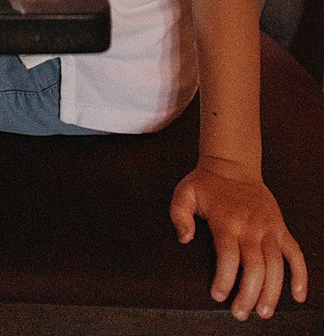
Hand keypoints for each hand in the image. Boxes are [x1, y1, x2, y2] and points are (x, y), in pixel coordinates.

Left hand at [170, 162, 306, 318]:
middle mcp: (250, 226)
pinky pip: (295, 253)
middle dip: (248, 294)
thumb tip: (184, 240)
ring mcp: (269, 228)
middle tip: (240, 314)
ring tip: (263, 312)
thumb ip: (179, 215)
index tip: (217, 296)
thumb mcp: (184, 192)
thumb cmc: (206, 184)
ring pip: (276, 265)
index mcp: (226, 220)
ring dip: (272, 292)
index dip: (224, 278)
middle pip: (254, 266)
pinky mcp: (280, 228)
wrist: (233, 164)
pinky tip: (297, 296)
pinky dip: (300, 275)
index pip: (228, 255)